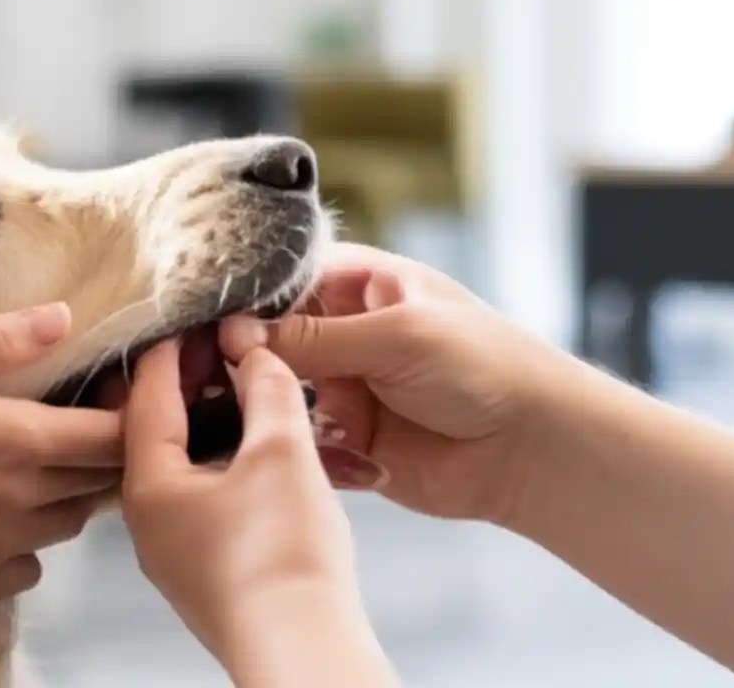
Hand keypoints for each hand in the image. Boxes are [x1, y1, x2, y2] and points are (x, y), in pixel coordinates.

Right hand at [0, 302, 122, 620]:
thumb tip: (63, 317)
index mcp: (18, 441)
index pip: (117, 435)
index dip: (132, 413)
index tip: (117, 394)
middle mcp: (25, 501)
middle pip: (104, 480)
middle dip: (109, 451)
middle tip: (82, 422)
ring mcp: (2, 549)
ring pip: (72, 522)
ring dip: (71, 493)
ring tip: (40, 465)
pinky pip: (31, 564)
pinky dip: (30, 541)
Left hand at [122, 341, 394, 686]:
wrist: (301, 647)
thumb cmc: (283, 555)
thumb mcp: (281, 452)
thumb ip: (267, 390)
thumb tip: (256, 355)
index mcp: (149, 485)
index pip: (146, 397)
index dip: (168, 351)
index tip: (188, 318)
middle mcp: (148, 521)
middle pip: (154, 432)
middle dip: (183, 386)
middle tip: (215, 347)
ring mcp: (174, 550)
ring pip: (178, 468)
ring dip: (203, 425)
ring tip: (239, 390)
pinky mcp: (204, 570)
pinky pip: (198, 498)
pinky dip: (216, 462)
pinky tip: (251, 450)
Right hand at [221, 243, 575, 525]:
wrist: (532, 446)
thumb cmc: (481, 366)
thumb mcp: (394, 336)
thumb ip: (313, 338)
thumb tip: (232, 334)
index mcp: (362, 285)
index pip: (283, 282)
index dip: (244, 301)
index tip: (201, 321)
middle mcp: (348, 333)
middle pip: (272, 341)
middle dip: (246, 360)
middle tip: (215, 376)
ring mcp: (349, 389)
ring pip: (281, 395)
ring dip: (270, 408)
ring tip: (251, 417)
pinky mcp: (353, 442)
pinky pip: (304, 444)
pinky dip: (298, 450)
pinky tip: (295, 451)